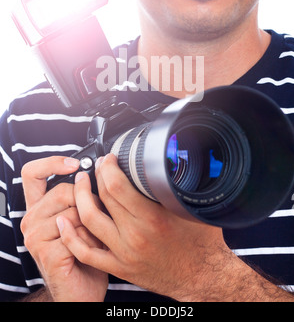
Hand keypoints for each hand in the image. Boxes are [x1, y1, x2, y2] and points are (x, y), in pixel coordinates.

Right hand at [21, 156, 107, 301]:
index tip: (75, 164)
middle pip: (62, 190)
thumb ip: (80, 196)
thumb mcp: (81, 218)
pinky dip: (92, 242)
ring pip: (73, 212)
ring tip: (95, 238)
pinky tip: (92, 251)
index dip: (52, 163)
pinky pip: (77, 233)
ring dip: (93, 225)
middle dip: (87, 202)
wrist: (81, 291)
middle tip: (97, 218)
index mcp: (38, 208)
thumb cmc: (85, 254)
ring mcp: (35, 237)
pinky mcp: (46, 252)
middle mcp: (31, 219)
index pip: (32, 173)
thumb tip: (100, 170)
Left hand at [56, 153, 230, 300]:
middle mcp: (135, 235)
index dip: (109, 166)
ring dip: (80, 198)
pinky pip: (87, 252)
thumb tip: (177, 161)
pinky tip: (65, 221)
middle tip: (98, 165)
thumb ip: (184, 185)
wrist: (202, 278)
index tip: (110, 158)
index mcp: (153, 219)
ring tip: (81, 183)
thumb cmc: (202, 244)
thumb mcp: (196, 208)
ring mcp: (124, 252)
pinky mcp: (119, 266)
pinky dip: (71, 236)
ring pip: (89, 220)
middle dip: (96, 175)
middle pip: (102, 198)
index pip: (117, 185)